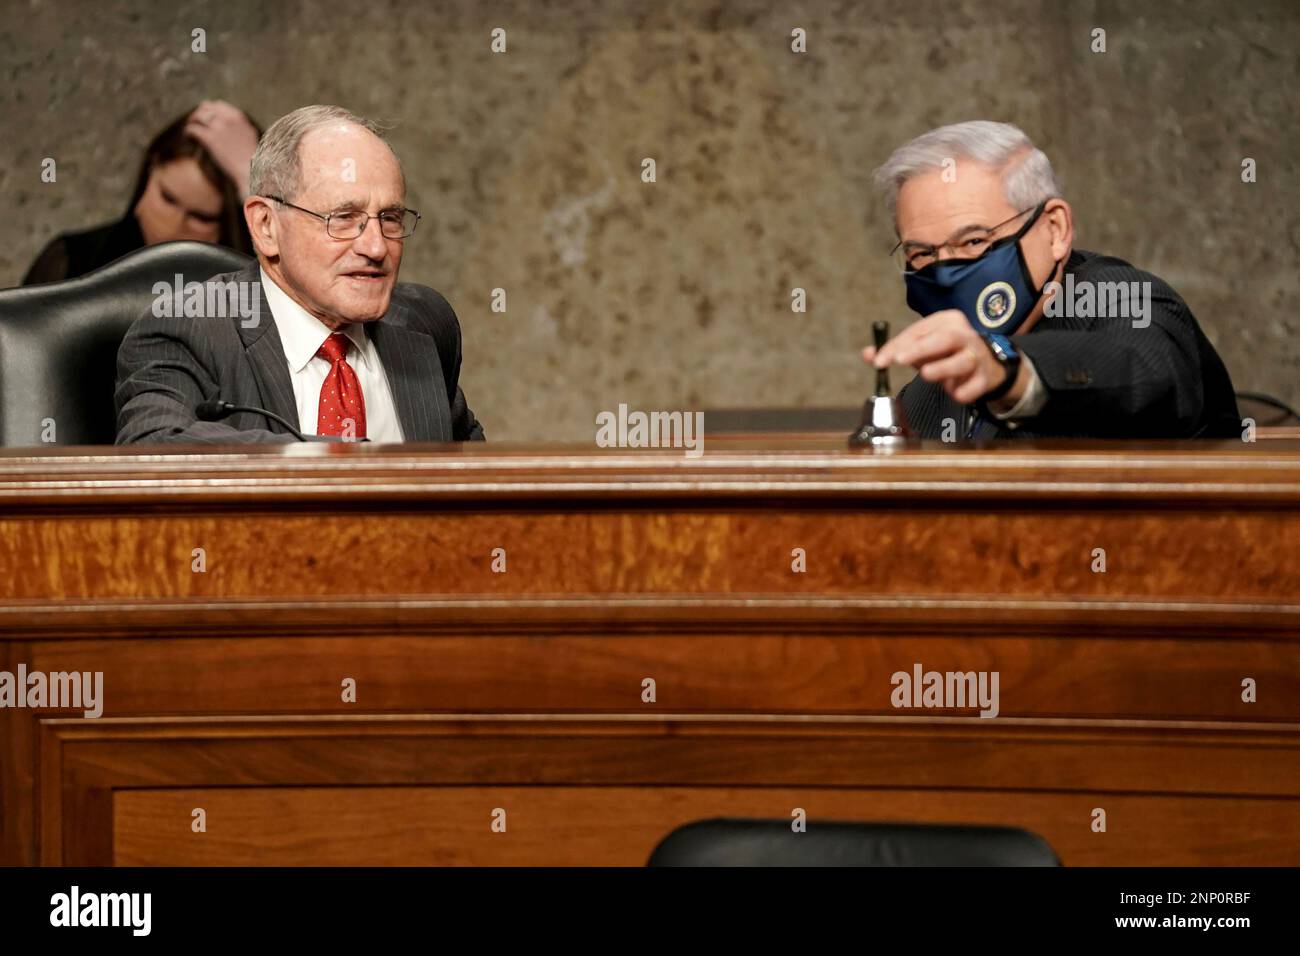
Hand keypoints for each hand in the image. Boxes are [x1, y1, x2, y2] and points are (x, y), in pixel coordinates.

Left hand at [184, 100, 258, 197]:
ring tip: (190, 128)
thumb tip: (235, 123)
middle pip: (205, 107)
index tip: (206, 116)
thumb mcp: (250, 134)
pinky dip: (188, 132)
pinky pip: (193, 129)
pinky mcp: (209, 139)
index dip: (210, 109)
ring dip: (191, 121)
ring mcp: (218, 128)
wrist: (250, 170)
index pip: (218, 105)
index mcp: (237, 116)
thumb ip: (241, 125)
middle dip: (199, 113)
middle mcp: (227, 118)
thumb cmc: (253, 157)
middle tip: (195, 121)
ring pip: (197, 116)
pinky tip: (188, 136)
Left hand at [862, 309, 1025, 406]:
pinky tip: (955, 394)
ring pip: (963, 360)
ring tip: (925, 374)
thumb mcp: (920, 347)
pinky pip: (975, 385)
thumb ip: (894, 350)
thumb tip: (868, 354)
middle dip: (920, 349)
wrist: (985, 365)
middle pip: (944, 339)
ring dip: (943, 367)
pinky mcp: (985, 378)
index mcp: (946, 321)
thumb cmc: (945, 353)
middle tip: (899, 360)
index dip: (897, 345)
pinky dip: (965, 390)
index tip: (879, 360)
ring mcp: (977, 356)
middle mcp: (965, 335)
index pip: (919, 331)